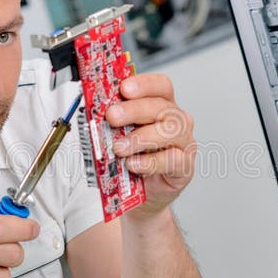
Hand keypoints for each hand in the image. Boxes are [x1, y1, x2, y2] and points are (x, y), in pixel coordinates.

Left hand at [106, 73, 195, 217]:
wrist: (141, 194)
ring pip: (170, 131)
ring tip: (119, 147)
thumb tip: (93, 111)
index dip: (144, 84)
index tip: (124, 88)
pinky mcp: (184, 166)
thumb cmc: (132, 158)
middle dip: (134, 110)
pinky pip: (172, 160)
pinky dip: (149, 162)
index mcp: (162, 106)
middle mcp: (176, 121)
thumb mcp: (120, 135)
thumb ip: (113, 122)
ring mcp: (184, 143)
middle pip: (161, 107)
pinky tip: (133, 164)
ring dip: (140, 137)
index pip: (160, 86)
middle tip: (112, 116)